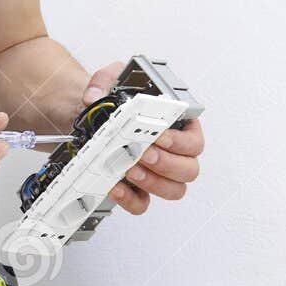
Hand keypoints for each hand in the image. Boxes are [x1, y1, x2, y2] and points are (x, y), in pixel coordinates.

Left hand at [82, 61, 205, 215]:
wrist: (91, 122)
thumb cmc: (113, 103)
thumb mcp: (111, 81)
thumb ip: (105, 81)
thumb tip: (94, 95)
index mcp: (178, 127)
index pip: (194, 140)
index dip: (182, 142)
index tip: (161, 137)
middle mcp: (174, 154)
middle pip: (189, 169)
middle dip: (166, 164)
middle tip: (144, 154)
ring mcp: (158, 174)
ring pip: (173, 190)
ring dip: (153, 182)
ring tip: (131, 169)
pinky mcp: (139, 190)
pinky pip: (142, 204)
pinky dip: (130, 199)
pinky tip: (116, 186)